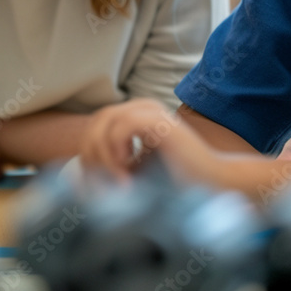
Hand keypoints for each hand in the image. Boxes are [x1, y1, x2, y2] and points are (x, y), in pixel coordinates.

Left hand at [79, 99, 219, 185]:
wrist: (214, 183)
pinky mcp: (158, 120)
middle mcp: (141, 107)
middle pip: (96, 123)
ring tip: (119, 180)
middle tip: (100, 183)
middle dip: (91, 155)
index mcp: (134, 116)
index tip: (93, 184)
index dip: (87, 153)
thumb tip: (76, 175)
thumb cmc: (176, 181)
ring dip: (104, 155)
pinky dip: (116, 150)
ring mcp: (150, 110)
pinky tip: (128, 169)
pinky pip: (121, 126)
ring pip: (104, 122)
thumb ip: (110, 165)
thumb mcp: (134, 171)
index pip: (94, 126)